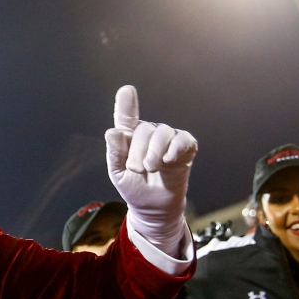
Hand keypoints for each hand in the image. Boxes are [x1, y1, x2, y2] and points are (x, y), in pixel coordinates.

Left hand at [105, 85, 196, 252]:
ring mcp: (168, 138)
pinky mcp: (185, 147)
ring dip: (155, 152)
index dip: (126, 104)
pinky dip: (176, 148)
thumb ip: (115, 152)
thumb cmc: (134, 186)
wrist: (153, 207)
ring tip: (150, 168)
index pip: (127, 117)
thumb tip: (113, 132)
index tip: (127, 91)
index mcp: (130, 136)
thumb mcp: (118, 173)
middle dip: (138, 152)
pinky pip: (183, 140)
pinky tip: (168, 160)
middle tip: (137, 170)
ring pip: (162, 133)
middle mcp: (149, 133)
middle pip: (144, 130)